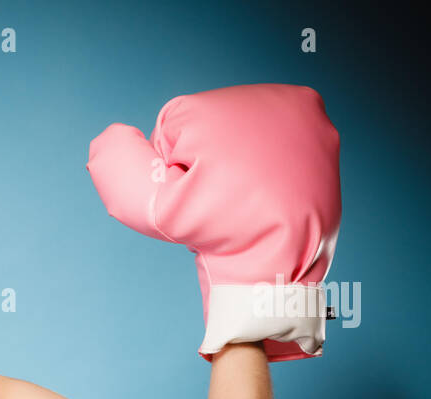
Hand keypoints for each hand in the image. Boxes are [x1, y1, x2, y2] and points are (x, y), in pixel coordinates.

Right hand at [86, 84, 340, 361]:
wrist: (285, 269)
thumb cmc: (222, 238)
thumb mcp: (161, 209)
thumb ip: (120, 173)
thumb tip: (105, 140)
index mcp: (225, 108)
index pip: (173, 133)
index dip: (176, 173)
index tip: (201, 199)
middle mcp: (270, 96)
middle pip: (213, 130)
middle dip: (210, 165)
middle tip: (228, 204)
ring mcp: (304, 113)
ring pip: (246, 136)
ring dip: (242, 165)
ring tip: (254, 199)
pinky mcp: (325, 133)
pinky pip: (281, 141)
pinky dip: (273, 165)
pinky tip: (274, 191)